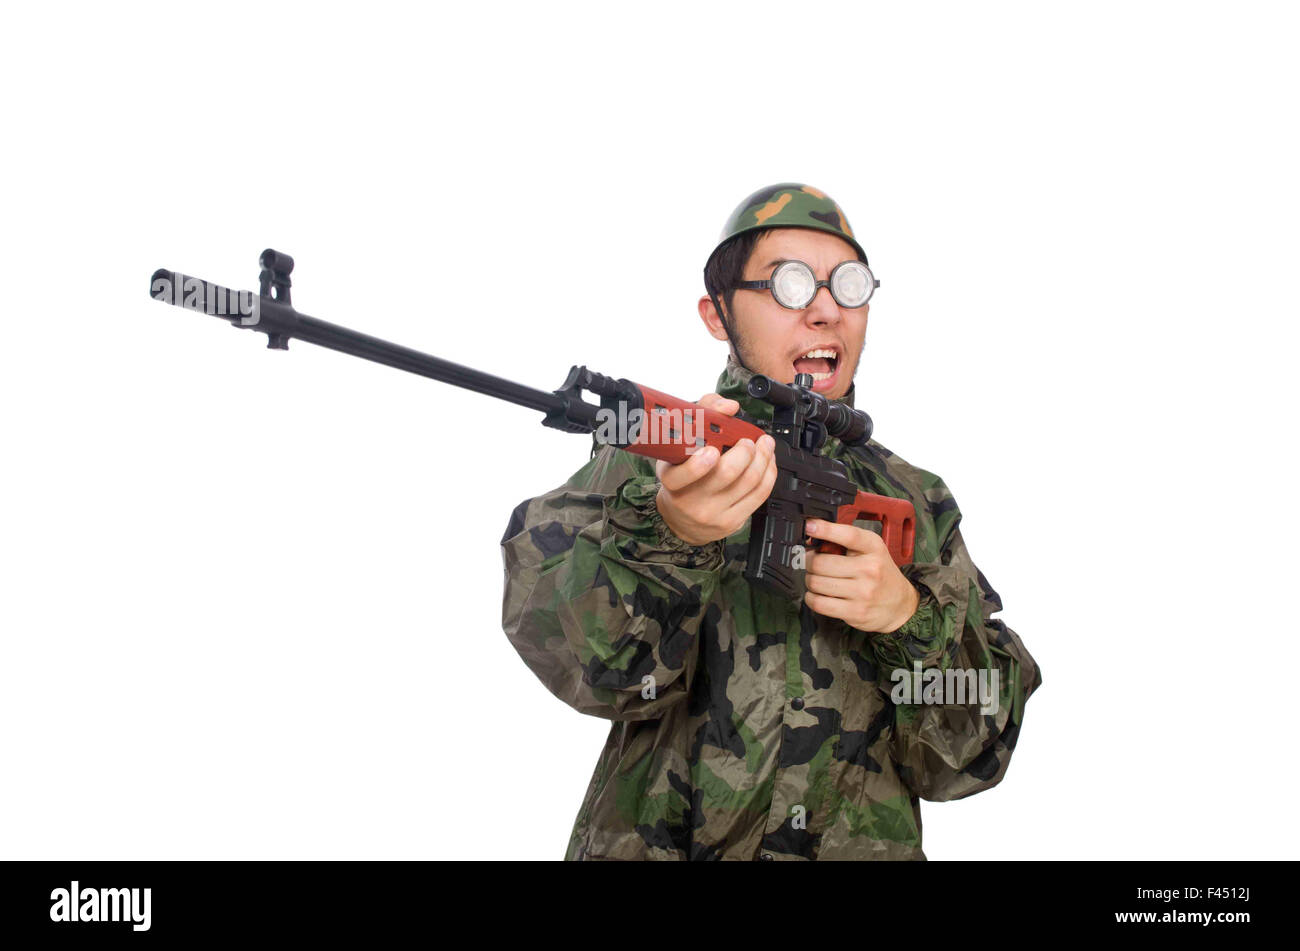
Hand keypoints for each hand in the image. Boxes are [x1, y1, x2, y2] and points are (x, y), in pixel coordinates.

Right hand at [654, 394, 777, 545]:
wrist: (681, 520)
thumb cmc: (682, 477)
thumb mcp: (678, 448)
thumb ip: (701, 416)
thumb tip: (729, 407)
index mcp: (672, 480)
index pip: (683, 474)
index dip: (700, 464)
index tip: (712, 449)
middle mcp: (691, 500)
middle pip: (726, 474)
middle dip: (745, 451)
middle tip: (748, 440)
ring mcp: (714, 513)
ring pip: (749, 481)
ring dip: (763, 457)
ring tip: (765, 445)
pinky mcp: (733, 522)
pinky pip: (760, 494)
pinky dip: (769, 473)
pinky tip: (767, 461)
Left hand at [803, 518, 919, 632]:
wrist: (900, 604)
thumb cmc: (880, 574)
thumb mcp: (871, 550)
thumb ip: (846, 542)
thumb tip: (813, 536)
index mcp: (874, 548)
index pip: (849, 535)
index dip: (826, 529)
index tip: (810, 525)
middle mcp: (870, 569)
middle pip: (821, 562)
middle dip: (809, 561)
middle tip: (811, 562)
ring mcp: (863, 592)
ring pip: (816, 583)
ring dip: (809, 580)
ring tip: (816, 578)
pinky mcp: (855, 612)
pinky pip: (819, 603)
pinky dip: (811, 598)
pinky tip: (816, 594)